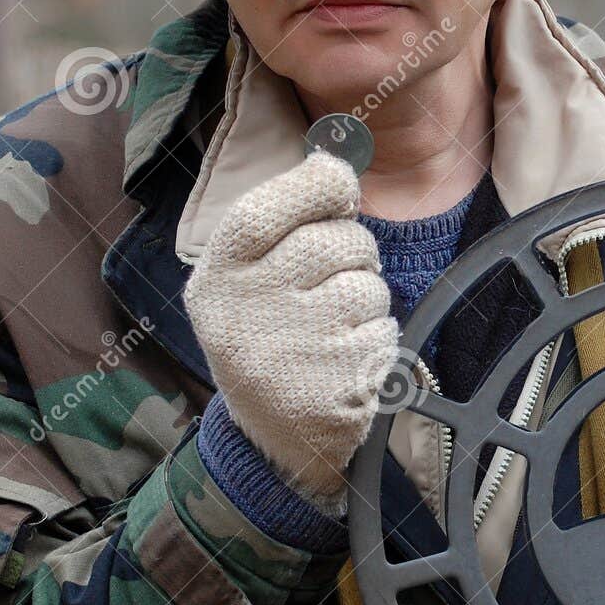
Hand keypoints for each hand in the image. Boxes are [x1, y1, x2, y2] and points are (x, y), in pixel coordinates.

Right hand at [183, 149, 400, 515]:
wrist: (271, 443)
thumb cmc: (268, 338)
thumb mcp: (248, 280)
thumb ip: (283, 222)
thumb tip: (338, 161)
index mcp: (219, 274)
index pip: (273, 206)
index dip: (320, 186)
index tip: (339, 190)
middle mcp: (249, 310)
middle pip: (337, 242)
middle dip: (354, 254)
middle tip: (333, 282)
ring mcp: (293, 350)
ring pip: (369, 286)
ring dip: (368, 303)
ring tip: (334, 331)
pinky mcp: (336, 384)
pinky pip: (386, 332)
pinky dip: (378, 343)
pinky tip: (347, 363)